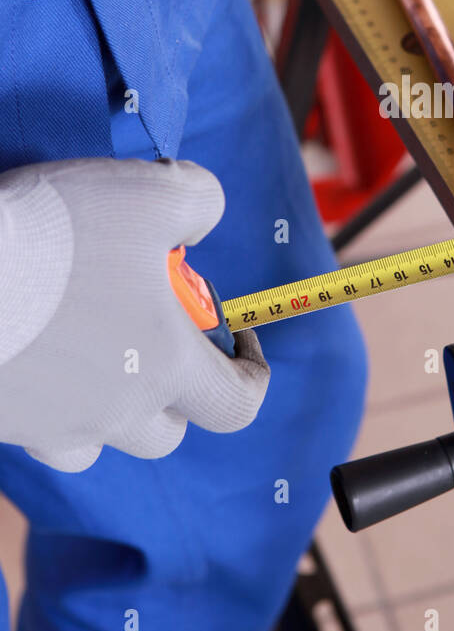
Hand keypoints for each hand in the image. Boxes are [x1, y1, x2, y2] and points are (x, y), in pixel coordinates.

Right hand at [0, 157, 268, 471]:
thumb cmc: (55, 236)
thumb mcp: (150, 193)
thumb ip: (200, 202)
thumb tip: (205, 214)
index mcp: (164, 370)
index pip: (236, 406)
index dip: (251, 374)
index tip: (238, 338)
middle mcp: (111, 415)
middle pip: (165, 432)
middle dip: (176, 388)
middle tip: (154, 330)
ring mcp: (48, 427)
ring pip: (97, 438)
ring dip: (109, 400)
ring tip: (90, 339)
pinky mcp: (1, 422)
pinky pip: (37, 427)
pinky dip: (49, 397)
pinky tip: (36, 343)